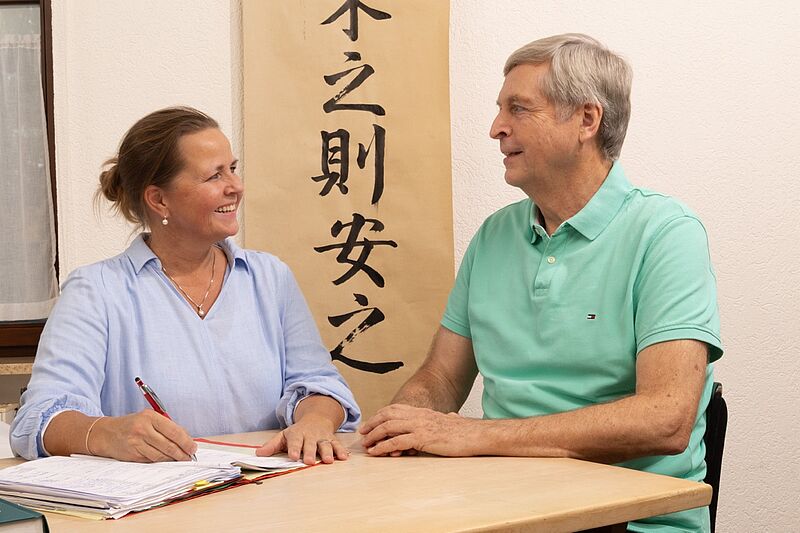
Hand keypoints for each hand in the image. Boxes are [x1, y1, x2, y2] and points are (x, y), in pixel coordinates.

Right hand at [89, 410, 196, 461]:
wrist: (105, 433)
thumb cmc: (132, 425)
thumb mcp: (148, 419)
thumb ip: (166, 428)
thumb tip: (186, 440)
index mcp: (150, 417)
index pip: (174, 431)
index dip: (186, 442)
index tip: (193, 448)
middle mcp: (143, 429)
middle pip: (169, 445)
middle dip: (182, 453)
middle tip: (189, 457)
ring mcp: (136, 442)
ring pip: (161, 455)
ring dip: (172, 459)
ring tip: (180, 459)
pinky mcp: (132, 454)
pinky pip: (151, 460)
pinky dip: (160, 461)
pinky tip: (166, 460)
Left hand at [256, 414, 349, 464]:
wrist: (317, 418)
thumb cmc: (298, 431)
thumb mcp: (284, 435)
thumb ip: (272, 445)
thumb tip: (258, 454)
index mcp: (297, 434)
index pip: (295, 441)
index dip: (294, 449)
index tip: (293, 456)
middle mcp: (311, 435)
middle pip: (310, 444)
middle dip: (310, 452)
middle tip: (309, 461)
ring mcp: (322, 437)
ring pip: (325, 444)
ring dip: (327, 452)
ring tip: (327, 461)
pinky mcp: (332, 439)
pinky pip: (337, 444)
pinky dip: (341, 450)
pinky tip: (343, 457)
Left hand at [359, 404, 479, 456]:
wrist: (478, 435)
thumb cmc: (468, 432)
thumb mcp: (454, 421)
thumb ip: (449, 418)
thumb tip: (452, 416)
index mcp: (425, 413)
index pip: (396, 409)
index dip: (381, 415)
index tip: (372, 422)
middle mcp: (420, 416)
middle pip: (388, 415)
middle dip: (373, 423)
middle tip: (362, 433)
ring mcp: (420, 426)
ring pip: (389, 427)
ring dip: (374, 436)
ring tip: (365, 444)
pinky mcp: (423, 439)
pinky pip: (397, 441)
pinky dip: (383, 447)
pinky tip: (376, 452)